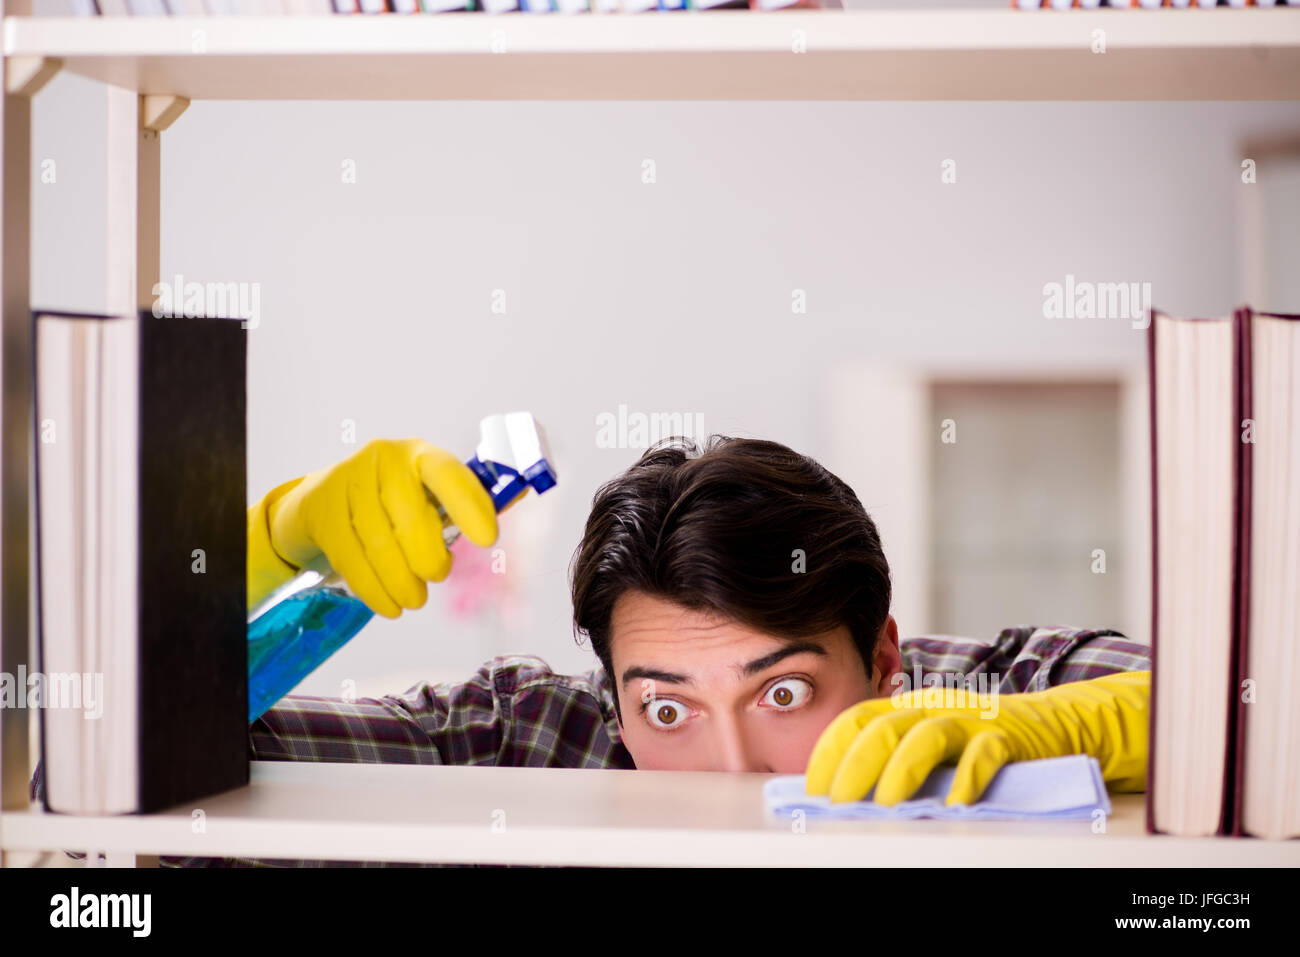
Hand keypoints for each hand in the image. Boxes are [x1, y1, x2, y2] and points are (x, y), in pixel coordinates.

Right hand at [249, 438, 496, 617]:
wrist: (322, 500)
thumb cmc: (390, 501)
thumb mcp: (428, 494)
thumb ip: (470, 498)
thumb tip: (521, 492)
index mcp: (419, 455)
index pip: (448, 474)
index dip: (470, 506)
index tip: (488, 539)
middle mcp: (383, 460)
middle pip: (411, 518)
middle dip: (429, 557)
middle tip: (437, 576)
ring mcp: (348, 483)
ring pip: (379, 543)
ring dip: (402, 581)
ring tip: (415, 600)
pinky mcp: (322, 512)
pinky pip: (351, 558)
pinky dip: (374, 590)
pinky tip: (389, 606)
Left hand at [803, 670, 1149, 805]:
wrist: (1051, 724)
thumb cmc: (977, 742)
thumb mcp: (928, 743)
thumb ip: (892, 759)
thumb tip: (839, 794)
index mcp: (906, 708)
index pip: (855, 720)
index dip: (829, 752)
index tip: (812, 789)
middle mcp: (932, 708)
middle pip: (883, 728)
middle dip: (854, 766)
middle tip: (838, 803)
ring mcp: (970, 720)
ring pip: (927, 736)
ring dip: (902, 771)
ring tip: (886, 805)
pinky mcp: (1008, 738)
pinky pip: (986, 754)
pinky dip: (968, 777)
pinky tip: (955, 804)